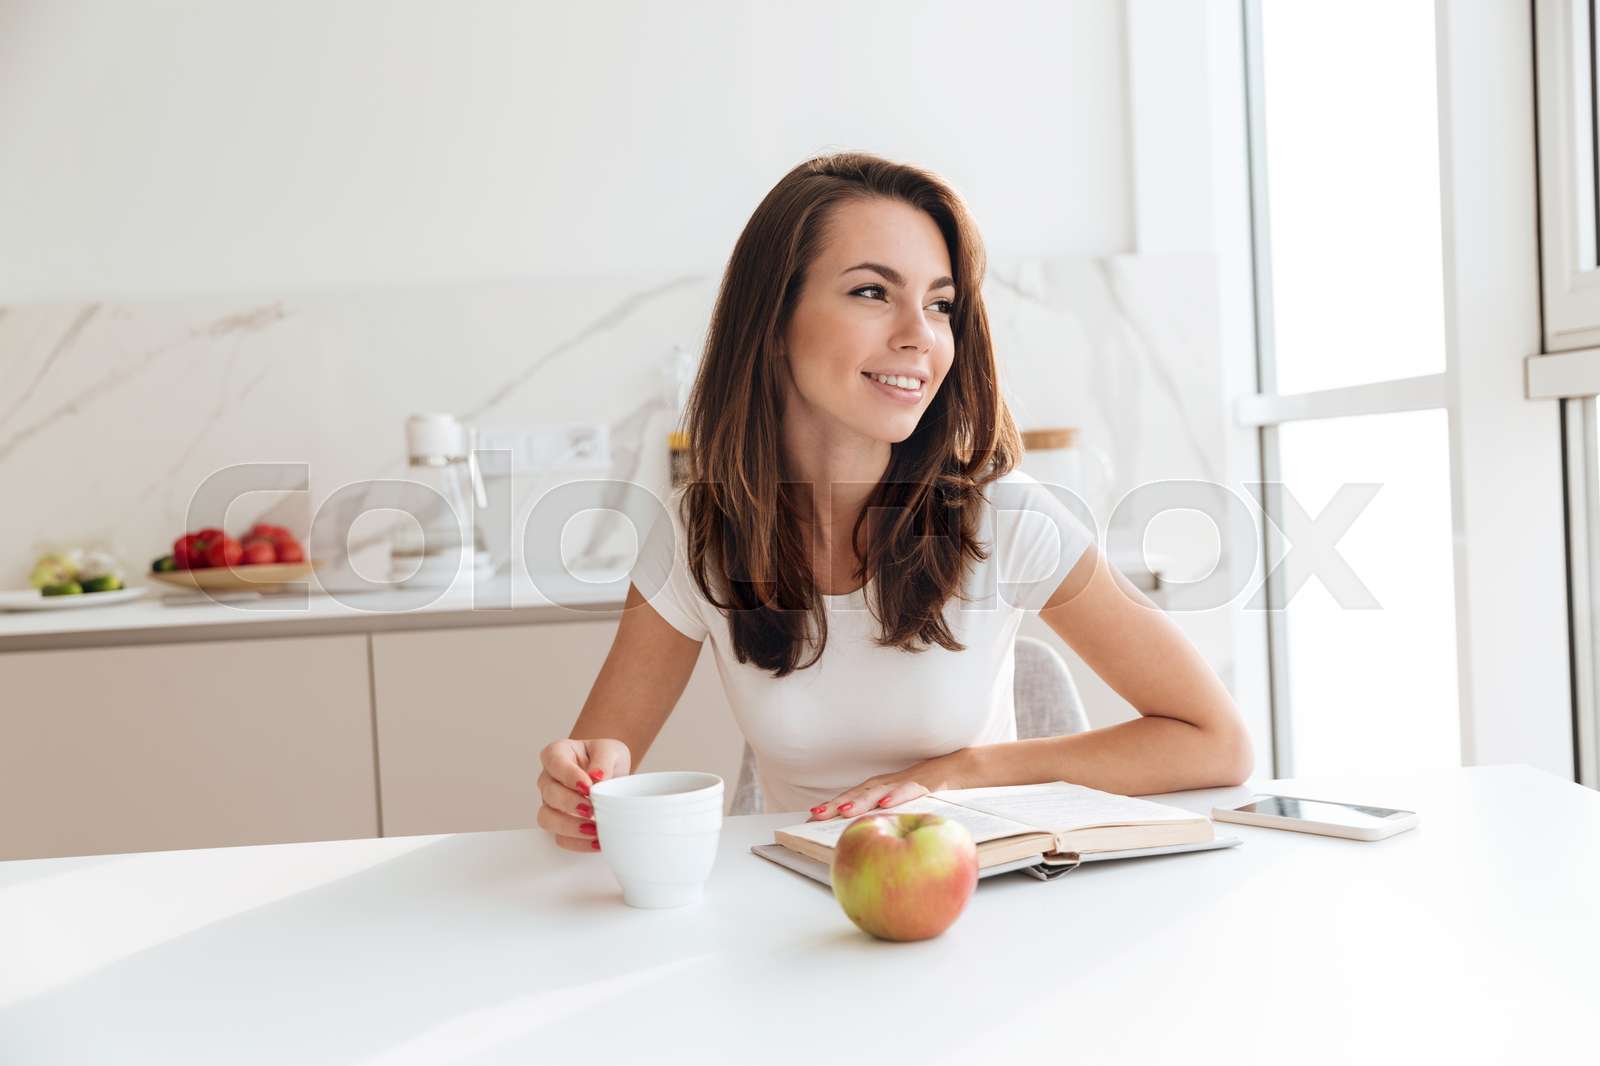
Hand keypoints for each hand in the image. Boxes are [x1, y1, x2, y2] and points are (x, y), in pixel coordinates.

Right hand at [536, 738, 630, 851]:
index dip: (568, 775)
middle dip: (571, 804)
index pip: (553, 760)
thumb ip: (604, 760)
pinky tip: (596, 841)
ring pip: (547, 818)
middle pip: (549, 793)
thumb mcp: (611, 751)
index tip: (588, 786)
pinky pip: (560, 838)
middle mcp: (549, 779)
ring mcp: (550, 803)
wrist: (613, 777)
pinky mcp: (558, 824)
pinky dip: (578, 843)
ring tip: (594, 829)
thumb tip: (596, 777)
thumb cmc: (606, 760)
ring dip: (571, 827)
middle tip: (593, 809)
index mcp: (558, 754)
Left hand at [806, 751, 967, 821]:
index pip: (850, 798)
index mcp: (880, 790)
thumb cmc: (926, 790)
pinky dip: (896, 796)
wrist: (959, 768)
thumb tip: (869, 843)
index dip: (831, 807)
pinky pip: (909, 791)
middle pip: (857, 794)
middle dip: (835, 804)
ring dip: (860, 800)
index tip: (809, 818)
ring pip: (878, 791)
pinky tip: (886, 804)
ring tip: (843, 810)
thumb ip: (887, 818)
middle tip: (816, 815)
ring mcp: (904, 782)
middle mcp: (887, 785)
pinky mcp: (924, 784)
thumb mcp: (902, 804)